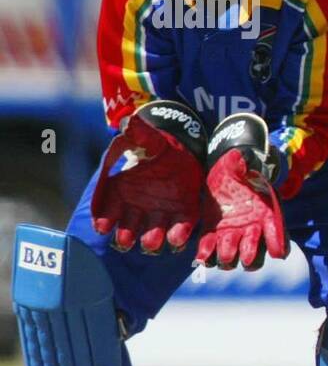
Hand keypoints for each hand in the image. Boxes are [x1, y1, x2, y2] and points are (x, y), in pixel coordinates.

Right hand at [91, 101, 205, 252]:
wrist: (186, 148)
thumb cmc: (158, 144)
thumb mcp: (146, 137)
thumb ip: (136, 134)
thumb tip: (127, 122)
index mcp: (120, 192)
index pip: (107, 211)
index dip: (104, 221)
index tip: (102, 228)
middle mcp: (137, 208)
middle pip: (128, 230)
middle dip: (126, 237)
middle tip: (125, 239)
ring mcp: (161, 214)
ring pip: (152, 235)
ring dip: (151, 241)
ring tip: (151, 242)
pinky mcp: (185, 215)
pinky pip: (181, 229)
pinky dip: (179, 236)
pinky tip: (177, 238)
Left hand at [194, 114, 287, 269]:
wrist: (224, 173)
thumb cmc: (239, 169)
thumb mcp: (243, 164)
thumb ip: (243, 164)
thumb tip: (239, 157)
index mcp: (266, 216)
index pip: (277, 236)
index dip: (278, 245)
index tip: (276, 251)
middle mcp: (251, 231)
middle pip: (254, 256)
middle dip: (249, 257)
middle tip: (244, 256)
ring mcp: (231, 235)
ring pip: (231, 257)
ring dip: (228, 258)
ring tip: (223, 256)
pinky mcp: (212, 234)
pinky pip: (210, 250)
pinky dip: (206, 255)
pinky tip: (202, 256)